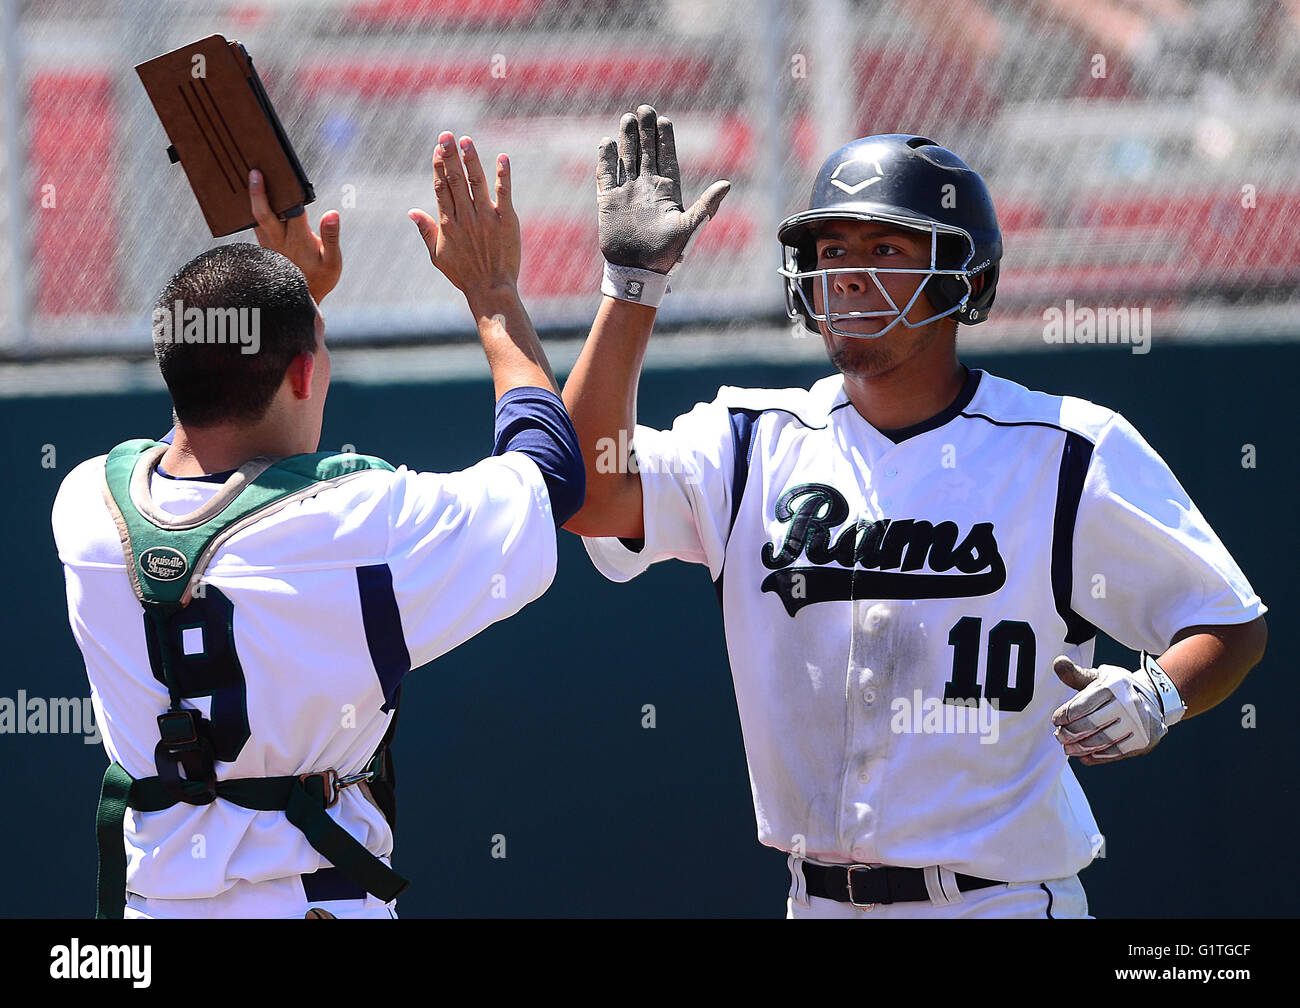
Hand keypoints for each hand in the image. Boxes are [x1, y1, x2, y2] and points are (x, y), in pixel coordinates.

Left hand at [249, 169, 340, 303]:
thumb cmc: (320, 279)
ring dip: (252, 197)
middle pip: (263, 214)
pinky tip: (254, 195)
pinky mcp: (264, 244)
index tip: (284, 176)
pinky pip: (256, 223)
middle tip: (253, 172)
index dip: (290, 193)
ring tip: (250, 176)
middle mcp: (279, 241)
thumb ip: (331, 237)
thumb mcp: (333, 262)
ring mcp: (268, 243)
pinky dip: (254, 207)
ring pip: (256, 217)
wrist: (299, 298)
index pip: (292, 212)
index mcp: (298, 241)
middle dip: (257, 192)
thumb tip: (332, 213)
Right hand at [408, 133, 518, 304]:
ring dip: (470, 160)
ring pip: (476, 182)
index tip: (438, 148)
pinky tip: (502, 158)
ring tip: (466, 140)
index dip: (439, 166)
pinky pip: (504, 194)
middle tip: (447, 135)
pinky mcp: (506, 221)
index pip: (441, 188)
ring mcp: (486, 218)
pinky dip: (503, 175)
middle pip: (455, 180)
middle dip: (449, 156)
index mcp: (448, 223)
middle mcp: (465, 217)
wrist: (491, 289)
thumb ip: (426, 231)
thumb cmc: (464, 274)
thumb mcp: (438, 255)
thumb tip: (411, 212)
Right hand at [598, 104, 729, 272]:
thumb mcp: (690, 227)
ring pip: (626, 159)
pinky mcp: (608, 202)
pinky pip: (606, 176)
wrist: (638, 272)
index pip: (667, 157)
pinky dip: (605, 160)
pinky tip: (606, 143)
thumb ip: (707, 206)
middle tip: (645, 109)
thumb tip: (727, 184)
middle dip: (645, 131)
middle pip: (646, 152)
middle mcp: (647, 188)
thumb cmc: (667, 254)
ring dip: (626, 139)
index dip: (665, 139)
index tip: (664, 120)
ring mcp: (627, 193)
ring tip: (627, 118)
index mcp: (667, 191)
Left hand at [1051, 656, 1168, 764]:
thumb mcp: (1099, 676)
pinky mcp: (1143, 740)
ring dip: (1080, 748)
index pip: (1082, 705)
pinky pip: (1115, 753)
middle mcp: (1129, 704)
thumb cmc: (1119, 687)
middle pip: (1090, 725)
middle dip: (1069, 733)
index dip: (1064, 715)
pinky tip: (1085, 755)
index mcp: (1114, 686)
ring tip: (1069, 748)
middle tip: (1060, 737)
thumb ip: (1076, 674)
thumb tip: (1058, 663)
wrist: (1155, 696)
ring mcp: (1138, 724)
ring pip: (1102, 741)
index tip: (1056, 720)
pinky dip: (1097, 757)